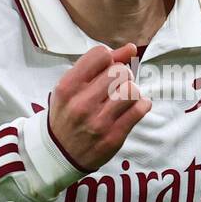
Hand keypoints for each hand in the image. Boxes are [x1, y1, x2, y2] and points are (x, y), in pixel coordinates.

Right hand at [48, 43, 150, 171]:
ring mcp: (98, 121)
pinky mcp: (114, 137)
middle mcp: (82, 103)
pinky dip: (141, 105)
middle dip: (122, 75)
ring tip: (124, 97)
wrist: (59, 154)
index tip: (105, 69)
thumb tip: (131, 48)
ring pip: (132, 89)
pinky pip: (140, 109)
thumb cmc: (67, 114)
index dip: (108, 58)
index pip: (101, 54)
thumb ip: (99, 65)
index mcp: (68, 87)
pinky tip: (132, 108)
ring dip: (131, 91)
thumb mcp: (72, 87)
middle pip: (120, 71)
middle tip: (116, 85)